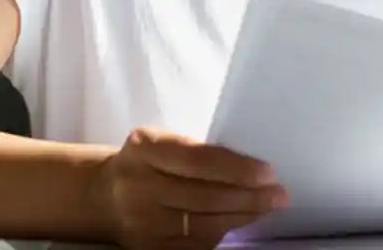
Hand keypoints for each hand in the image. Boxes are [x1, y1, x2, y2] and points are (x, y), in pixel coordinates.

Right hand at [93, 127, 289, 248]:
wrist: (103, 196)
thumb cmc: (147, 161)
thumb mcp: (162, 142)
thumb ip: (198, 151)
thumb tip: (252, 168)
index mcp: (144, 149)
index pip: (198, 160)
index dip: (236, 169)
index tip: (268, 172)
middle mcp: (138, 187)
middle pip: (205, 196)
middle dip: (249, 197)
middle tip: (279, 194)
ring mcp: (142, 223)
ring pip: (204, 225)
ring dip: (243, 217)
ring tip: (267, 206)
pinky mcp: (148, 249)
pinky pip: (196, 245)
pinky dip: (223, 232)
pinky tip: (241, 221)